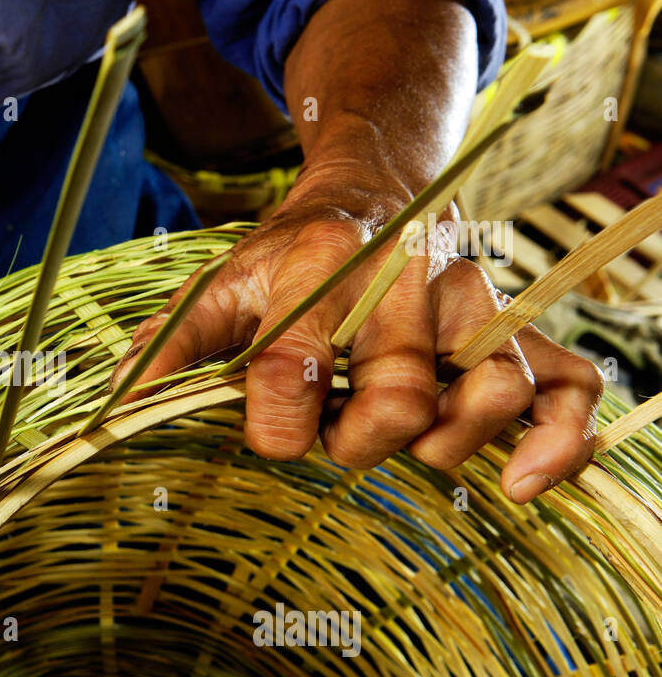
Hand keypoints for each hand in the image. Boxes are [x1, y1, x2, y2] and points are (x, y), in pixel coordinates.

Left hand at [115, 176, 602, 502]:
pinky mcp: (511, 326)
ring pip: (489, 392)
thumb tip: (114, 404)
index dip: (272, 426)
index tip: (270, 433)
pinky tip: (519, 482)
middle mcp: (404, 280)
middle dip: (355, 443)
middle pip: (396, 400)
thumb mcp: (219, 287)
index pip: (290, 369)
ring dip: (446, 444)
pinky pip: (562, 383)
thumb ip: (170, 345)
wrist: (371, 194)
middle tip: (336, 431)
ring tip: (410, 446)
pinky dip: (556, 438)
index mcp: (316, 269)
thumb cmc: (288, 258)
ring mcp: (468, 302)